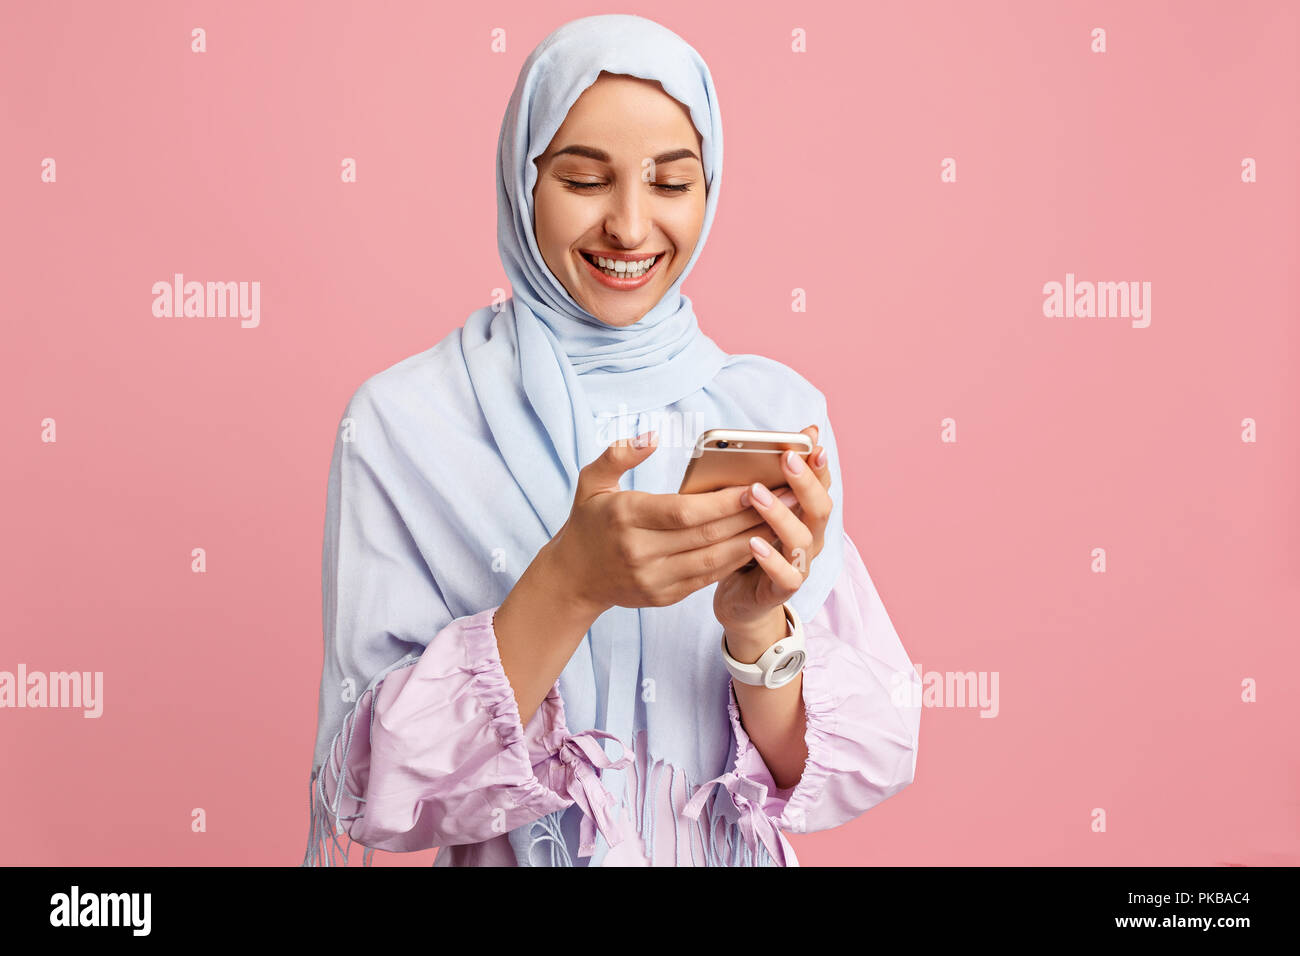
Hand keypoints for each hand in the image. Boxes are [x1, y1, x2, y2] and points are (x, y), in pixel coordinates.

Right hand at [546, 431, 782, 614]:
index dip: (723, 502)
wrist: (573, 579)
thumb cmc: (589, 522)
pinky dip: (736, 560)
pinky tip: (759, 542)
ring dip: (752, 540)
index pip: (684, 512)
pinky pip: (708, 577)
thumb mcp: (591, 481)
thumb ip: (618, 455)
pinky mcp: (664, 596)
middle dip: (750, 517)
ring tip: (782, 519)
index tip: (756, 486)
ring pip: (713, 560)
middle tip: (784, 497)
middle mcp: (640, 552)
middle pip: (706, 536)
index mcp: (625, 517)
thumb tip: (651, 435)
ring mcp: (653, 579)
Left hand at [712, 424, 832, 653]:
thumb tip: (755, 448)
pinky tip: (753, 542)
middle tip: (786, 459)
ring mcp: (800, 565)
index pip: (821, 483)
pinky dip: (771, 558)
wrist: (742, 600)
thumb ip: (760, 483)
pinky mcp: (783, 589)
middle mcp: (811, 538)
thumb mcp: (754, 512)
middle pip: (820, 507)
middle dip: (805, 481)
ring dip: (780, 514)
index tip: (810, 437)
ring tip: (755, 493)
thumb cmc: (748, 547)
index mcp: (806, 515)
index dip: (818, 461)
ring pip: (802, 539)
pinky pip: (785, 575)